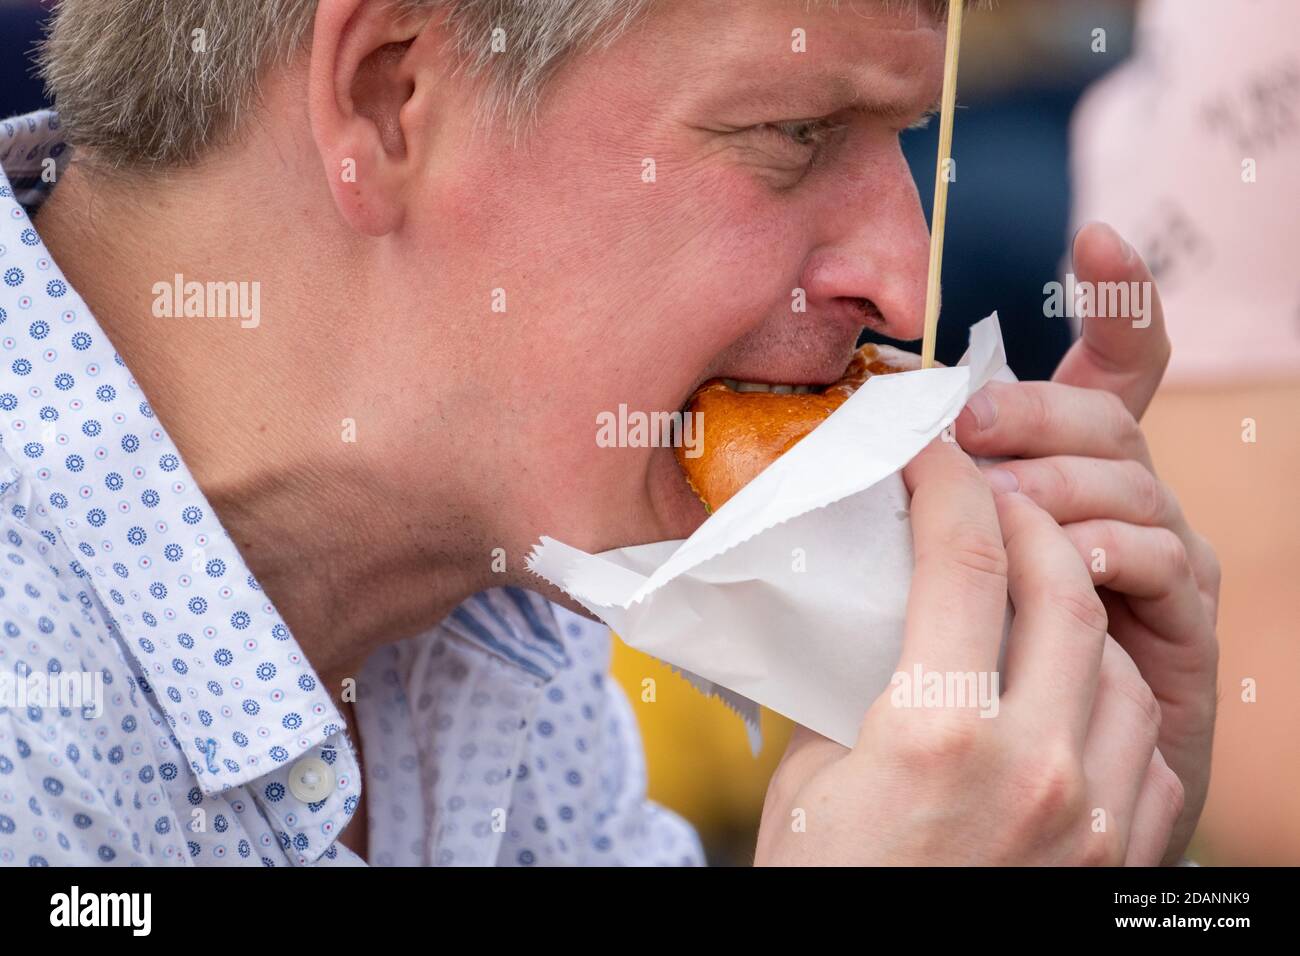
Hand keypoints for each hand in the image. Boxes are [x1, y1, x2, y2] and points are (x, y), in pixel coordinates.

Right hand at [755, 439, 1183, 865]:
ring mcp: (1091, 815)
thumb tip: (888, 595)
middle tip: (987, 501)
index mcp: (935, 733)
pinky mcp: (1117, 853)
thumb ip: (858, 677)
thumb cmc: (820, 881)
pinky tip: (1063, 692)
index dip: (946, 482)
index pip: (965, 557)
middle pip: (1062, 588)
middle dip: (1028, 522)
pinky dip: (1107, 695)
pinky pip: (1144, 741)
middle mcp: (1032, 766)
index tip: (927, 452)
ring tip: (1025, 595)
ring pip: (1119, 660)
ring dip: (1076, 608)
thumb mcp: (811, 770)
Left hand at [953, 222, 1219, 861]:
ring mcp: (1161, 557)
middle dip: (1034, 407)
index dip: (1116, 299)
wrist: (1005, 791)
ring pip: (1125, 477)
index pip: (1109, 371)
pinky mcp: (1184, 625)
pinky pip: (1157, 556)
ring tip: (993, 509)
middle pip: (1104, 412)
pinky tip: (1060, 560)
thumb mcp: (912, 577)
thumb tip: (826, 455)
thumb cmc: (949, 673)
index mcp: (1063, 475)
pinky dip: (1104, 548)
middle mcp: (1123, 501)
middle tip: (963, 430)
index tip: (1096, 235)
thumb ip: (902, 515)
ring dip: (1053, 481)